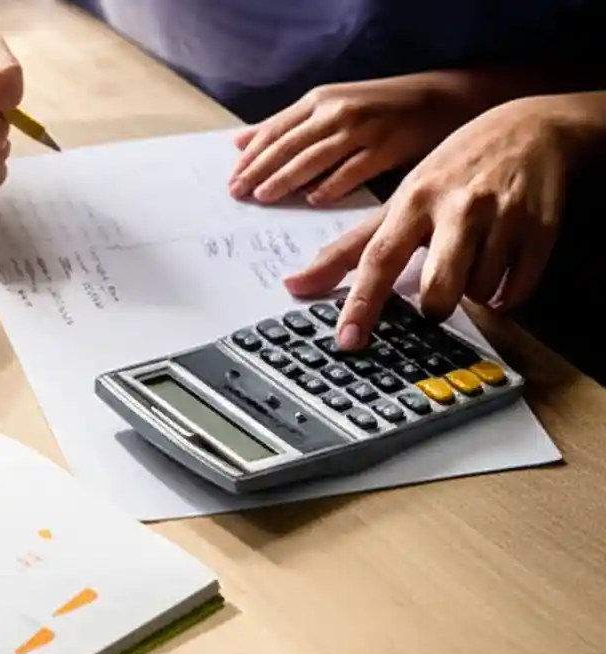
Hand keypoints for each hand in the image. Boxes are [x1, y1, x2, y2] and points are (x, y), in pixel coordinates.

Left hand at [228, 73, 477, 205]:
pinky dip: (332, 184)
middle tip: (237, 194)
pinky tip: (314, 198)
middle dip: (259, 170)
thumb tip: (239, 142)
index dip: (251, 156)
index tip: (231, 179)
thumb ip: (286, 126)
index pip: (275, 131)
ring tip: (264, 196)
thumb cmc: (379, 108)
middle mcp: (337, 111)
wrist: (442, 97)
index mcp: (318, 101)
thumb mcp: (330, 106)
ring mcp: (363, 128)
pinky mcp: (388, 145)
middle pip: (289, 145)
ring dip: (286, 178)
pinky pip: (354, 168)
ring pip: (315, 156)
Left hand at [283, 95, 584, 349]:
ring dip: (473, 291)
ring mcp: (502, 217)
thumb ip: (348, 249)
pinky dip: (506, 293)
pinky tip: (499, 266)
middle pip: (439, 289)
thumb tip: (295, 285)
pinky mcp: (541, 228)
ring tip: (473, 257)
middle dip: (435, 306)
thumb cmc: (451, 172)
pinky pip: (517, 291)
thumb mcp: (398, 201)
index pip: (378, 258)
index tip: (347, 341)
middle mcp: (456, 207)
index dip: (361, 303)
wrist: (529, 129)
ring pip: (480, 293)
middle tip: (436, 291)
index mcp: (412, 202)